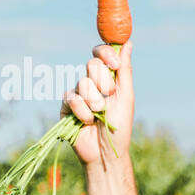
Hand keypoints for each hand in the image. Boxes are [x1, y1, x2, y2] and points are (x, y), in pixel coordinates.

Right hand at [61, 42, 132, 164]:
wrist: (105, 152)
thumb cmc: (119, 127)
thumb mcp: (126, 97)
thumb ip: (125, 71)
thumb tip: (128, 43)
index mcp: (108, 79)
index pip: (101, 54)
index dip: (105, 53)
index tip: (114, 63)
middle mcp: (92, 83)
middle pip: (92, 64)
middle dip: (103, 81)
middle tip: (109, 96)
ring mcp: (78, 94)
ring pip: (82, 82)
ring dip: (95, 101)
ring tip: (99, 115)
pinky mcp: (66, 107)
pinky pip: (71, 98)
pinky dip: (82, 111)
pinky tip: (87, 122)